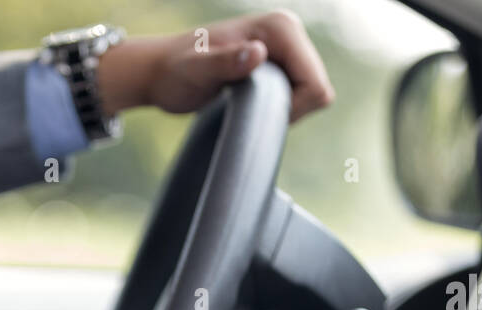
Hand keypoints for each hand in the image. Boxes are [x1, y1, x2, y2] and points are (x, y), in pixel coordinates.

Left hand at [97, 10, 333, 121]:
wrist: (163, 71)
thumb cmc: (174, 72)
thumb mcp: (195, 72)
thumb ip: (224, 63)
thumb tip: (259, 54)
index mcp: (280, 28)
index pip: (315, 84)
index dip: (291, 110)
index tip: (254, 110)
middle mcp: (289, 30)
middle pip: (318, 89)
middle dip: (289, 109)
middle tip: (247, 107)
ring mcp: (287, 46)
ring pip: (312, 93)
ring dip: (284, 108)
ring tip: (247, 102)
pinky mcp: (281, 61)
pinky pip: (300, 94)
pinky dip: (280, 106)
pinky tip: (252, 102)